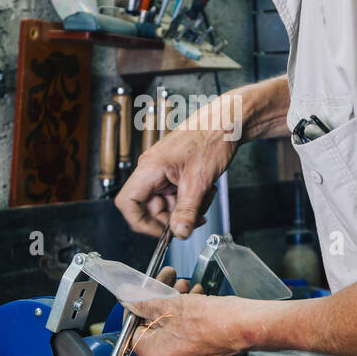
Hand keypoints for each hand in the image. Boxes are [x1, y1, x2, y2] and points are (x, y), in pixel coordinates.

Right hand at [116, 104, 239, 238]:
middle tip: (194, 218)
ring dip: (186, 209)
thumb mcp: (199, 181)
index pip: (127, 203)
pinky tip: (205, 191)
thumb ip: (187, 211)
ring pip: (166, 204)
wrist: (228, 121)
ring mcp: (163, 171)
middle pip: (149, 208)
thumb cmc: (212, 137)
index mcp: (149, 168)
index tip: (162, 232)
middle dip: (173, 217)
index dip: (141, 222)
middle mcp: (152, 170)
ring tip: (205, 197)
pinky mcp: (174, 173)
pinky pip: (176, 196)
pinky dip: (191, 200)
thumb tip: (179, 234)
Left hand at [128, 267, 245, 355]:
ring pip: (172, 327)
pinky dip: (188, 314)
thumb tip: (129, 299)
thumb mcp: (171, 305)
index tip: (141, 293)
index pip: (133, 329)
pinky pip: (185, 332)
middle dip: (160, 300)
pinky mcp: (200, 354)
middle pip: (154, 327)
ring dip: (175, 303)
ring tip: (184, 286)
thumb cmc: (213, 322)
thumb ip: (145, 302)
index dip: (137, 306)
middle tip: (165, 281)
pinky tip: (195, 296)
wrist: (246, 327)